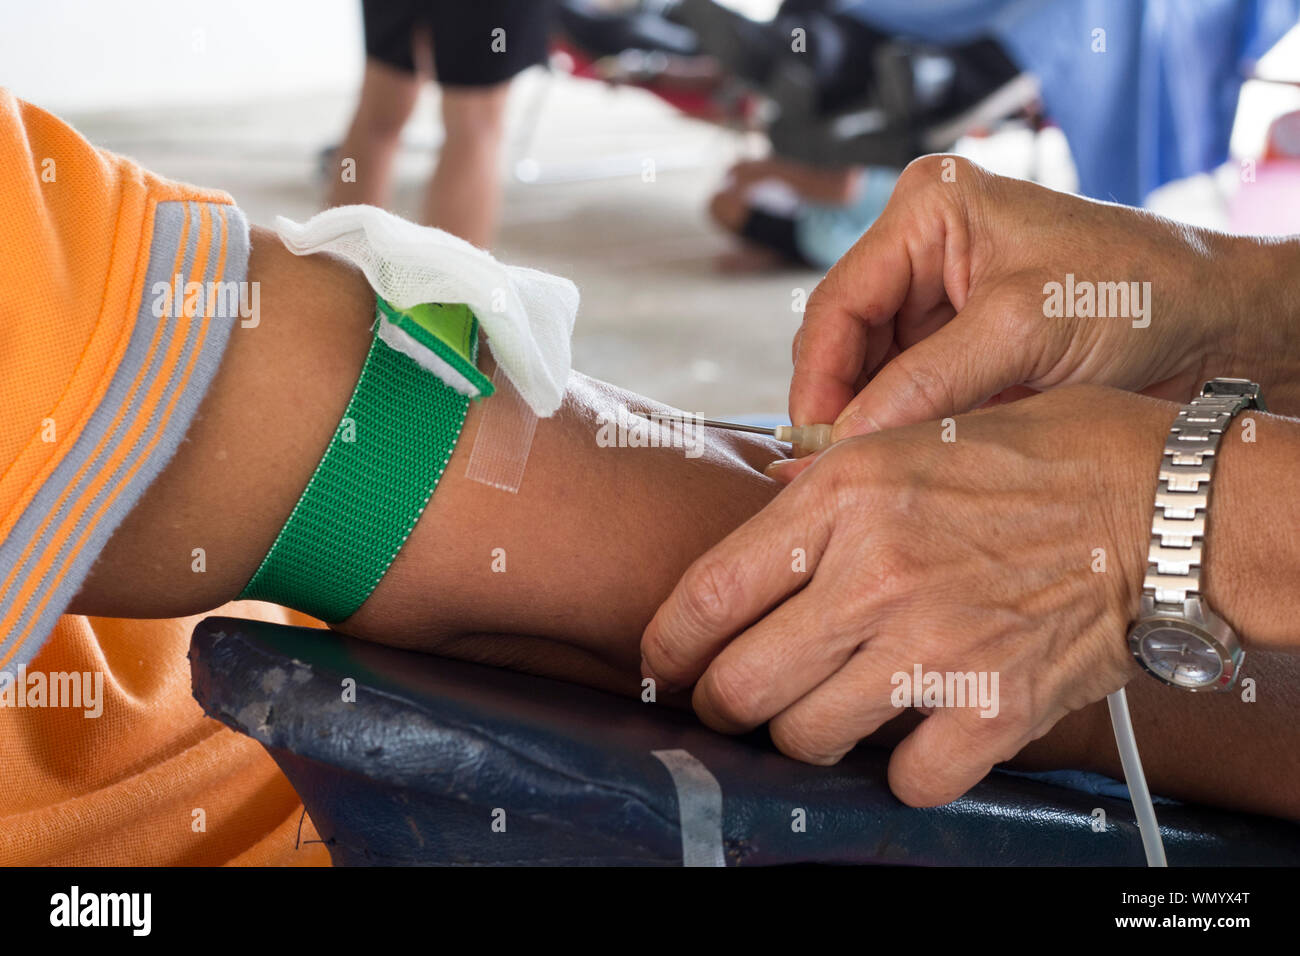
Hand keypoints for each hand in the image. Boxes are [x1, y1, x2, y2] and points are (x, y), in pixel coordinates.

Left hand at [641, 386, 1171, 805]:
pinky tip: (914, 735)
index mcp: (843, 500)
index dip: (668, 645)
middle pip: (742, 686)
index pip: (707, 595)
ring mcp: (937, 647)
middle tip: (736, 700)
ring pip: (808, 739)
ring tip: (825, 712)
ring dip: (806, 734)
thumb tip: (751, 553)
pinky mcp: (998, 707)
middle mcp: (876, 575)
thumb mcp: (906, 440)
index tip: (665, 663)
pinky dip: (902, 769)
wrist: (1157, 502)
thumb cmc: (1034, 458)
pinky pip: (909, 779)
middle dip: (723, 704)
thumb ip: (823, 500)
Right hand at [789, 155, 1296, 440]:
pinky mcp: (960, 350)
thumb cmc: (1139, 290)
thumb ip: (927, 385)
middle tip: (832, 473)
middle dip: (840, 406)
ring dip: (869, 425)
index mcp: (928, 211)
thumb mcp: (1025, 330)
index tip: (815, 444)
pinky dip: (901, 433)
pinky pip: (907, 396)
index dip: (819, 378)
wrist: (1218, 325)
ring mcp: (939, 304)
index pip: (839, 301)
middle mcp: (923, 252)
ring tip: (867, 476)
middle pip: (845, 341)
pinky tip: (901, 466)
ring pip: (869, 376)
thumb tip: (844, 442)